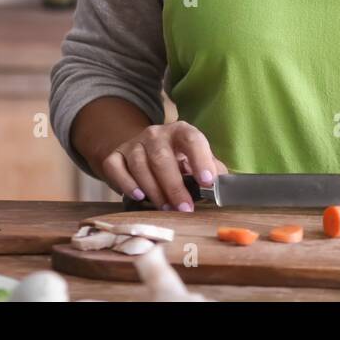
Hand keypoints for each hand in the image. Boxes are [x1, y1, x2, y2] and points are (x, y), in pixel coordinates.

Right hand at [97, 122, 227, 210]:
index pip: (192, 139)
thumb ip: (211, 169)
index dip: (201, 159)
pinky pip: (116, 168)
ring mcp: (133, 144)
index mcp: (181, 131)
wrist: (142, 149)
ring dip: (154, 190)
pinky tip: (138, 195)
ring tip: (166, 208)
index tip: (208, 182)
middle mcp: (156, 134)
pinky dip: (126, 183)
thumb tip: (225, 185)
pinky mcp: (115, 156)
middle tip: (184, 208)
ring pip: (140, 165)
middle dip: (174, 186)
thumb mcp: (196, 160)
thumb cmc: (176, 159)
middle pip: (162, 158)